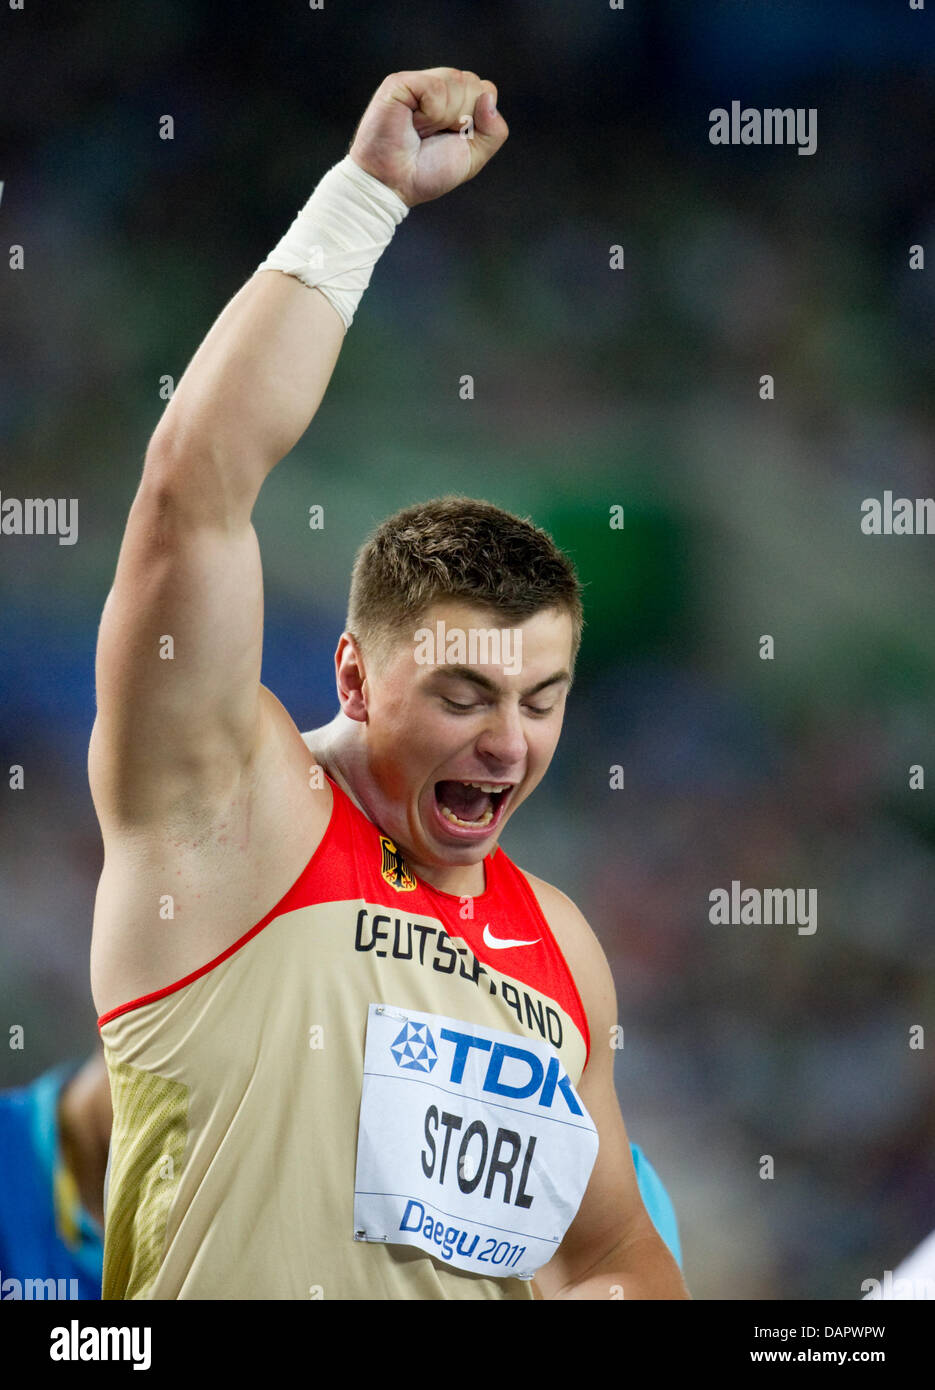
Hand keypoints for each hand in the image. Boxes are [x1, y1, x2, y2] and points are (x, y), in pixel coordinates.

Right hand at [347, 67, 508, 206]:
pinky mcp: (401, 82)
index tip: (454, 139)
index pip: (486, 90)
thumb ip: (494, 132)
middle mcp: (439, 86)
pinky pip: (435, 88)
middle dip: (461, 118)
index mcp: (456, 101)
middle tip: (434, 136)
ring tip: (421, 131)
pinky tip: (413, 123)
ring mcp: (419, 82)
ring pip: (457, 82)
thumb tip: (489, 97)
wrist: (394, 185)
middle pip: (474, 84)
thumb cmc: (426, 173)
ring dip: (444, 117)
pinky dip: (430, 114)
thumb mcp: (473, 157)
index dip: (477, 119)